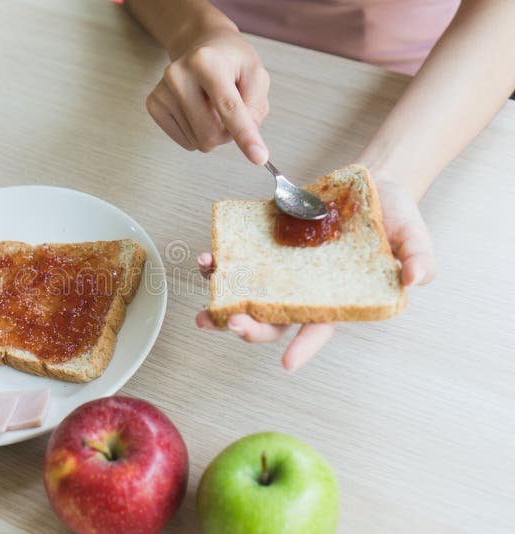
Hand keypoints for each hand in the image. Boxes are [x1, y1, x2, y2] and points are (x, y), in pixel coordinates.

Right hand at [146, 27, 270, 163]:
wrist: (200, 46)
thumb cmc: (230, 62)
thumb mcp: (256, 75)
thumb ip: (255, 107)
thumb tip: (243, 138)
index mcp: (206, 62)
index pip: (229, 108)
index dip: (245, 135)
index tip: (259, 159)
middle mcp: (178, 74)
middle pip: (211, 134)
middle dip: (227, 133)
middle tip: (230, 110)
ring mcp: (162, 91)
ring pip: (198, 142)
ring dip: (213, 131)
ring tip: (211, 105)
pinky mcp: (154, 105)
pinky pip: (185, 142)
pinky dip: (197, 133)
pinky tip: (196, 110)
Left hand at [195, 178, 434, 370]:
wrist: (374, 184)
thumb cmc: (395, 218)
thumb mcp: (414, 236)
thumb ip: (418, 257)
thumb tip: (416, 278)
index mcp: (336, 298)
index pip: (319, 329)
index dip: (304, 348)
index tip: (287, 364)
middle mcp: (305, 290)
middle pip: (273, 321)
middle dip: (250, 327)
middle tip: (231, 322)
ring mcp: (283, 269)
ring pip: (248, 295)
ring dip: (223, 301)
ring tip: (205, 305)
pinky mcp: (269, 245)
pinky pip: (240, 260)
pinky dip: (221, 264)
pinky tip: (207, 261)